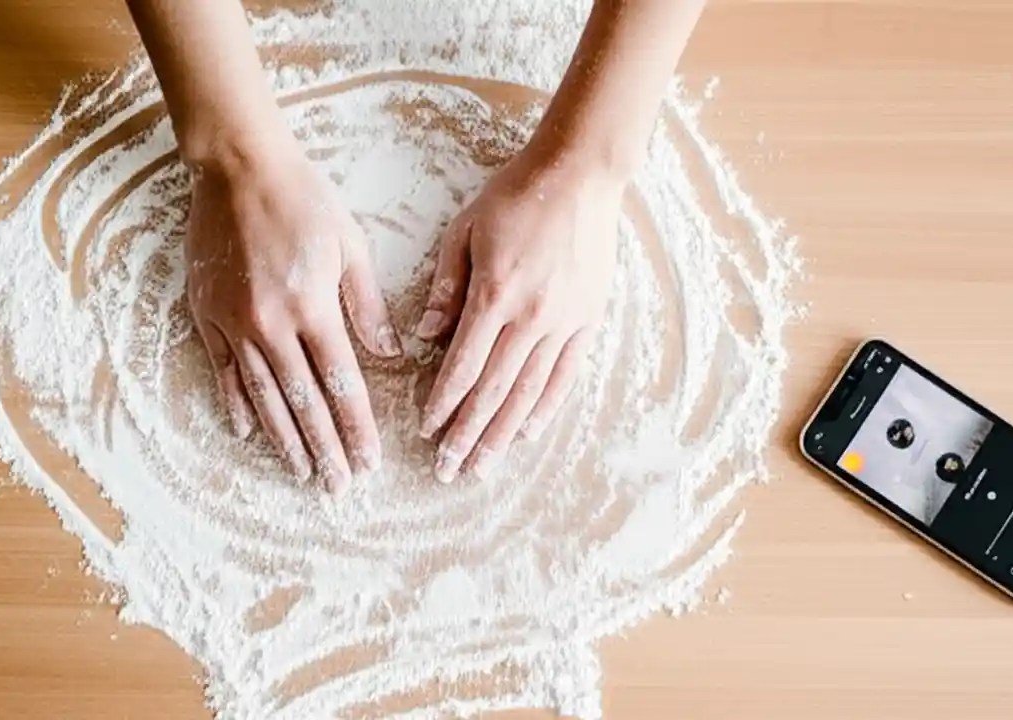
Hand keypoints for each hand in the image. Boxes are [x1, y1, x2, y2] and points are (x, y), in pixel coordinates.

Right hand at [185, 140, 400, 492]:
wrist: (236, 166)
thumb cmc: (303, 199)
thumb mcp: (351, 246)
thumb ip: (369, 307)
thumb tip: (391, 356)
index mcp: (312, 307)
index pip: (341, 383)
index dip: (356, 427)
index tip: (371, 460)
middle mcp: (271, 324)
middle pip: (303, 402)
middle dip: (325, 448)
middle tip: (340, 486)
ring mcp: (234, 323)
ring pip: (262, 396)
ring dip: (285, 439)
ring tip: (303, 473)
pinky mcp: (207, 315)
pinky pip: (224, 371)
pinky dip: (237, 405)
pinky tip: (249, 433)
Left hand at [416, 149, 620, 482]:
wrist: (580, 176)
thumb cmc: (516, 196)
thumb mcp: (464, 230)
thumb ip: (445, 287)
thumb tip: (425, 336)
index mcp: (494, 294)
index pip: (463, 365)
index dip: (442, 403)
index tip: (425, 430)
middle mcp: (530, 316)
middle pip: (494, 391)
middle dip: (467, 434)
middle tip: (447, 470)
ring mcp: (564, 322)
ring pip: (529, 393)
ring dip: (503, 435)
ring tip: (482, 467)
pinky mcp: (588, 321)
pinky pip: (565, 376)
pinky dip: (545, 409)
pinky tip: (528, 434)